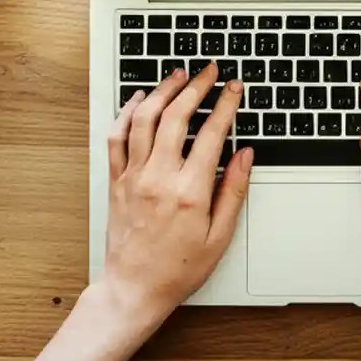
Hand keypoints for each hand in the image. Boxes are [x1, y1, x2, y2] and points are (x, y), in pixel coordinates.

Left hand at [98, 63, 253, 323]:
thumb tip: (244, 155)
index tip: (233, 88)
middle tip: (208, 72)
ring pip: (144, 119)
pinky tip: (138, 100)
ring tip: (177, 76)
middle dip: (195, 86)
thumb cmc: (178, 269)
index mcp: (190, 191)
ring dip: (162, 91)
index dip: (225, 104)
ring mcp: (134, 177)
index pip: (212, 133)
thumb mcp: (220, 236)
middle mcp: (159, 178)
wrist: (134, 289)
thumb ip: (233, 191)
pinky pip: (117, 138)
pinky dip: (127, 113)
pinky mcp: (116, 181)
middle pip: (176, 116)